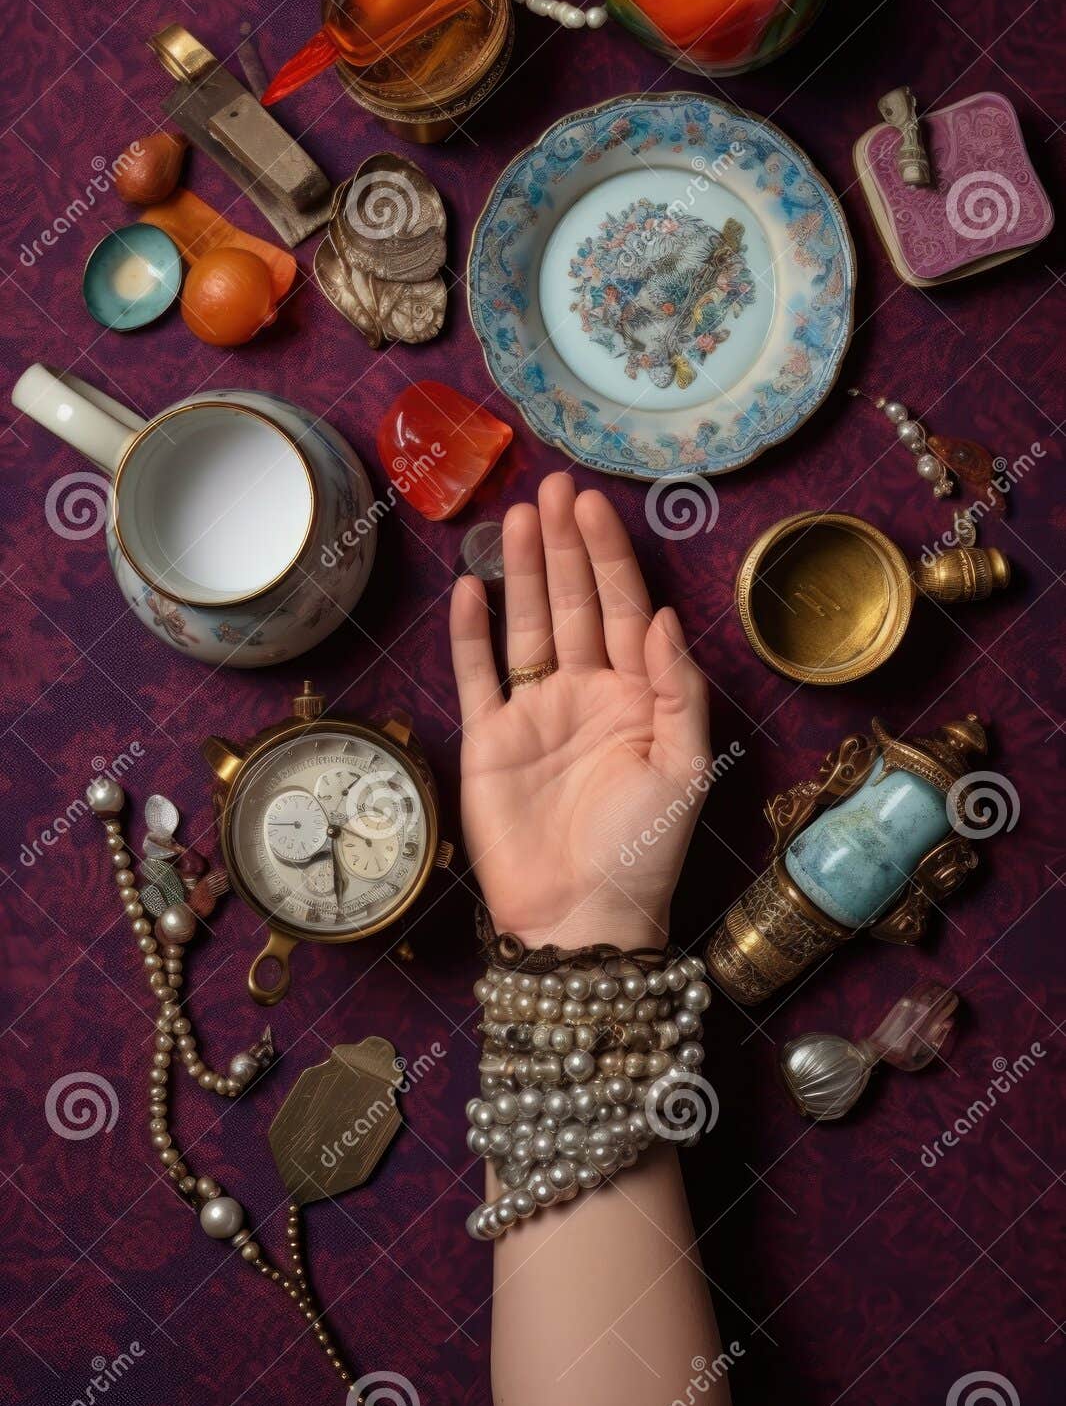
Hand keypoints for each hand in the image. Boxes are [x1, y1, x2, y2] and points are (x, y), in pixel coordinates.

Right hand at [449, 473, 709, 947]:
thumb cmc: (642, 851)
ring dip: (521, 573)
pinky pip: (478, 675)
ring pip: (525, 627)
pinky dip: (472, 634)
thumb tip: (663, 614)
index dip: (609, 555)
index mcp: (638, 697)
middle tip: (554, 488)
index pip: (623, 608)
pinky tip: (472, 589)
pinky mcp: (490, 740)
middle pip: (572, 604)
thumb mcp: (683, 767)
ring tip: (515, 518)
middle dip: (565, 546)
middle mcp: (586, 694)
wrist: (580, 917)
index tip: (595, 505)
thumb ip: (676, 687)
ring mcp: (535, 714)